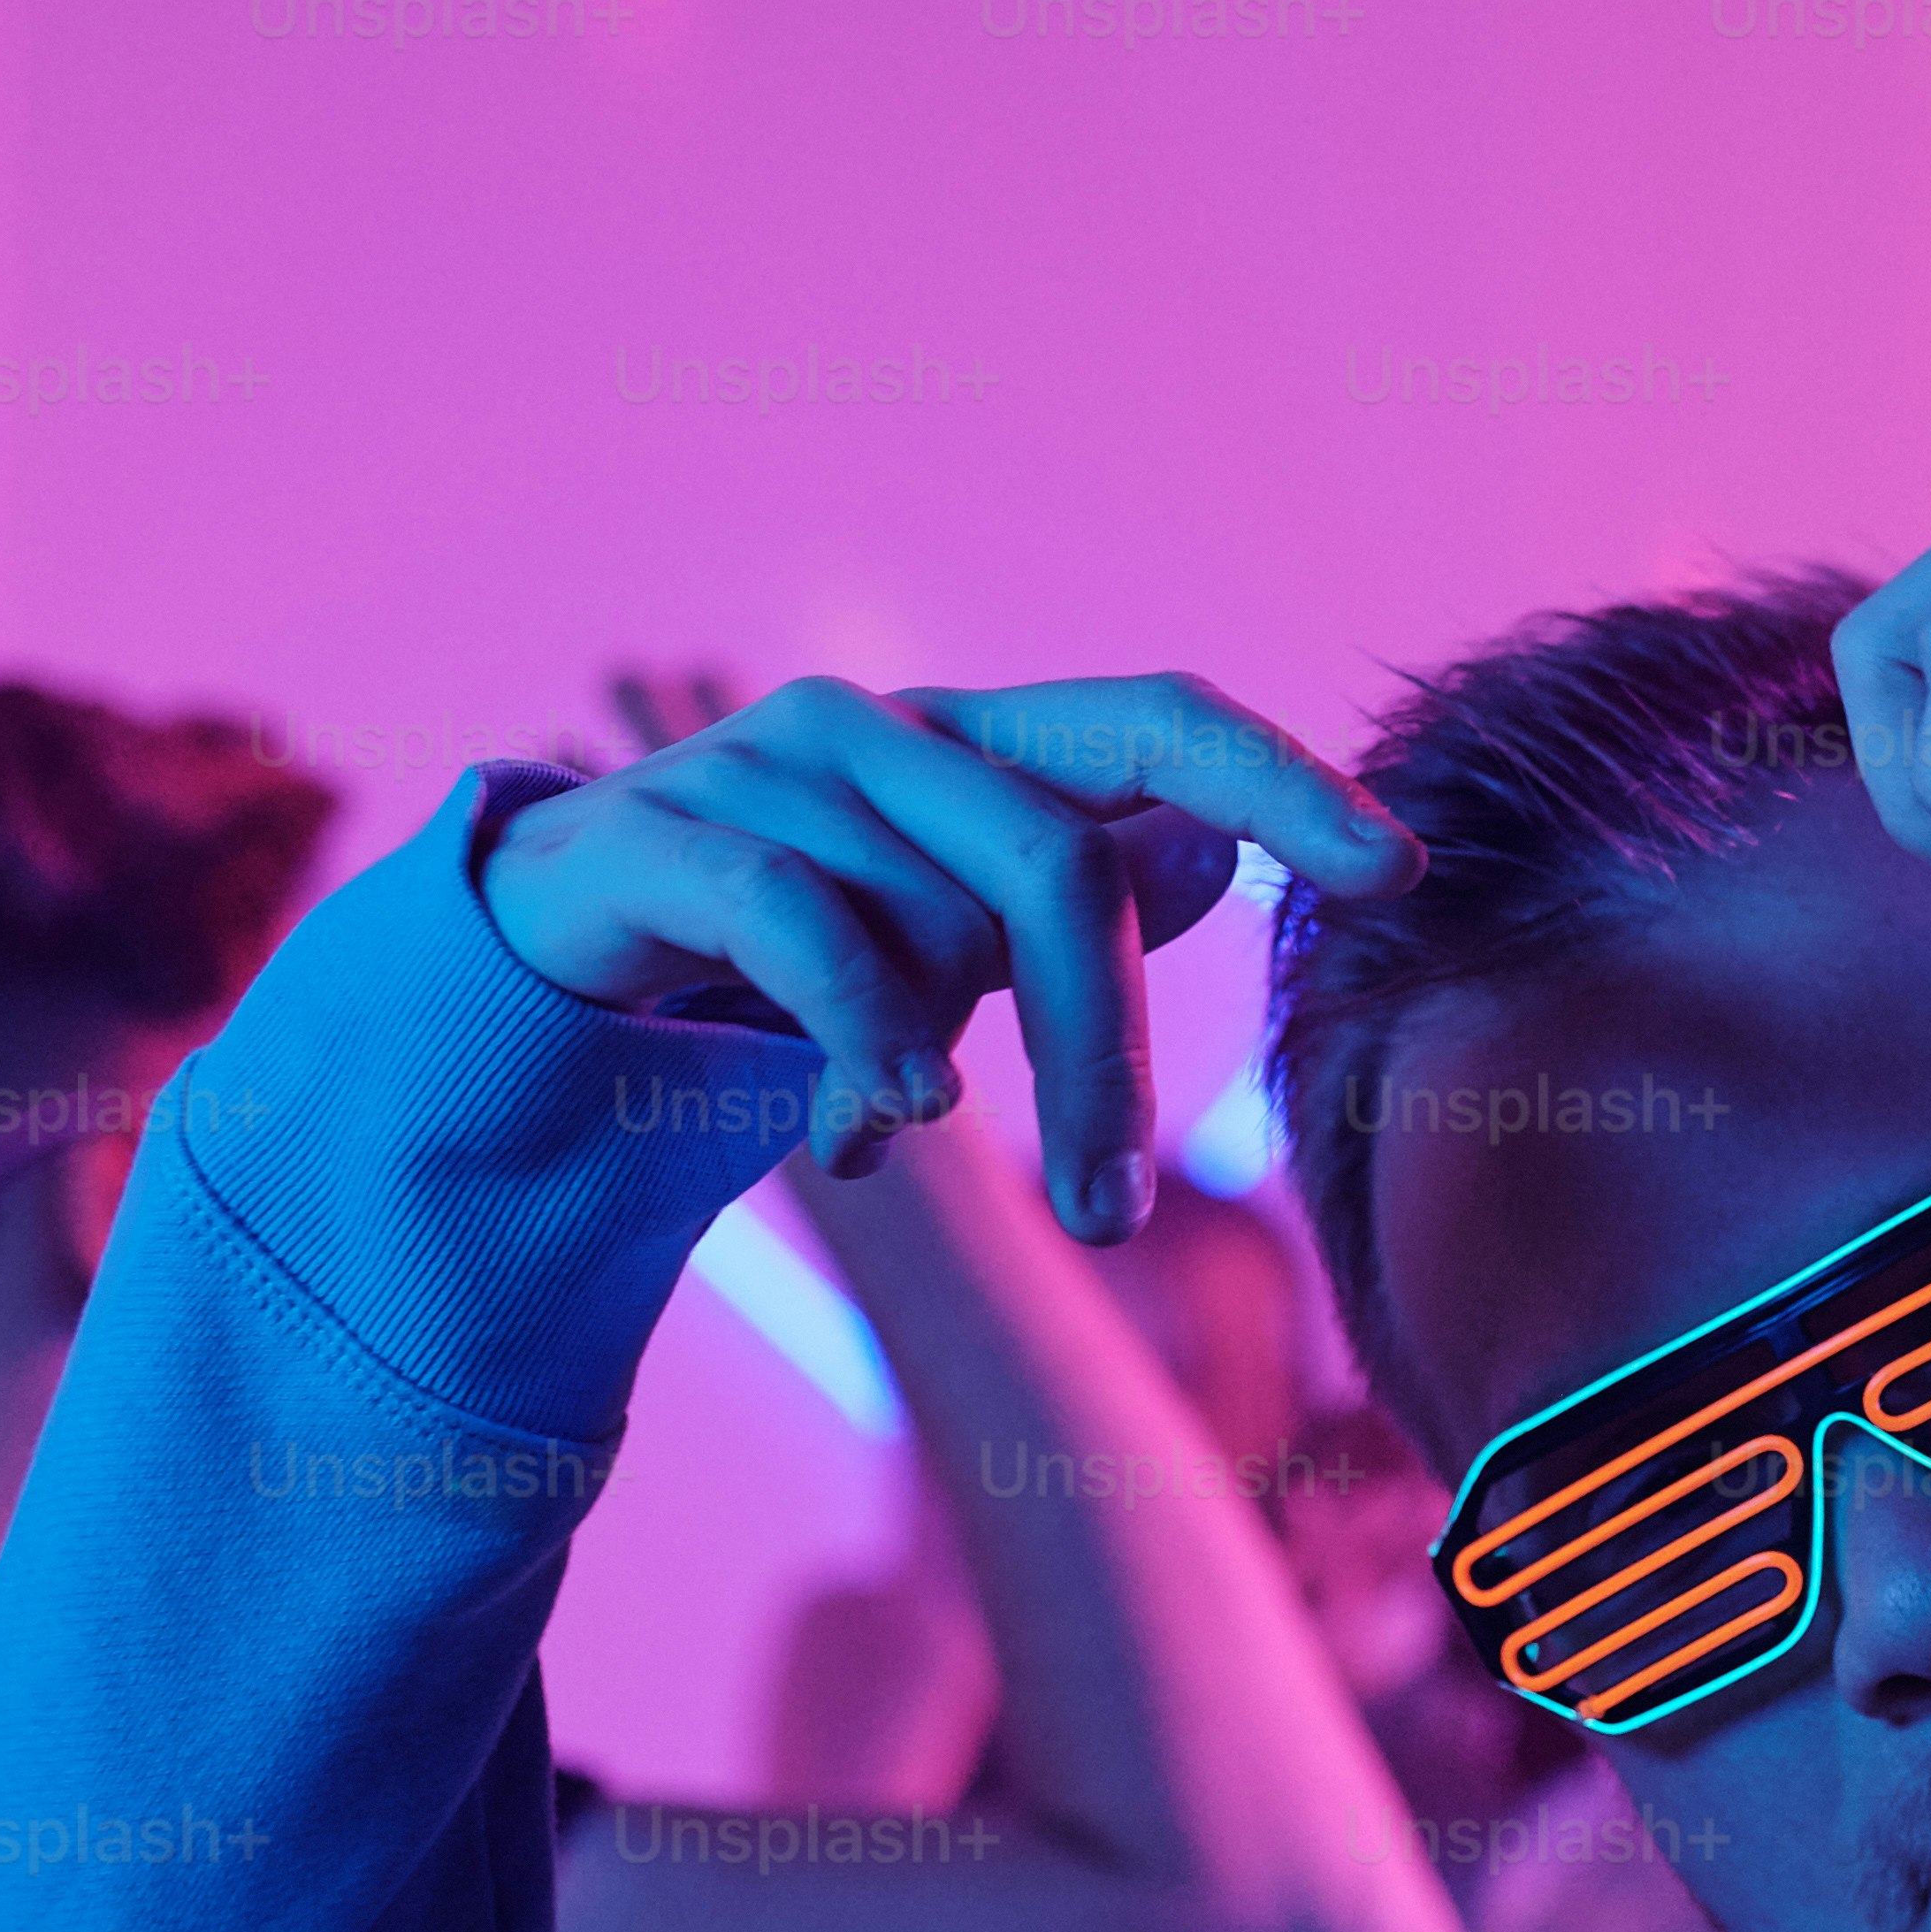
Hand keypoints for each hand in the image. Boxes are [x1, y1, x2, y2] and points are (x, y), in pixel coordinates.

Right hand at [474, 673, 1411, 1242]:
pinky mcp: (661, 835)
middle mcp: (884, 728)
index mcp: (976, 743)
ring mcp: (765, 765)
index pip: (1157, 720)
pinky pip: (804, 929)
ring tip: (906, 1129)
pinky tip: (887, 1123)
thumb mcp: (942, 941)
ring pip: (929, 919)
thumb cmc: (774, 957)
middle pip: (1058, 864)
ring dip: (945, 1061)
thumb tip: (1212, 855)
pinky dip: (863, 1033)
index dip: (1280, 780)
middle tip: (1116, 1211)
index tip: (1394, 872)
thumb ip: (1067, 899)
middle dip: (1105, 1048)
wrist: (536, 956)